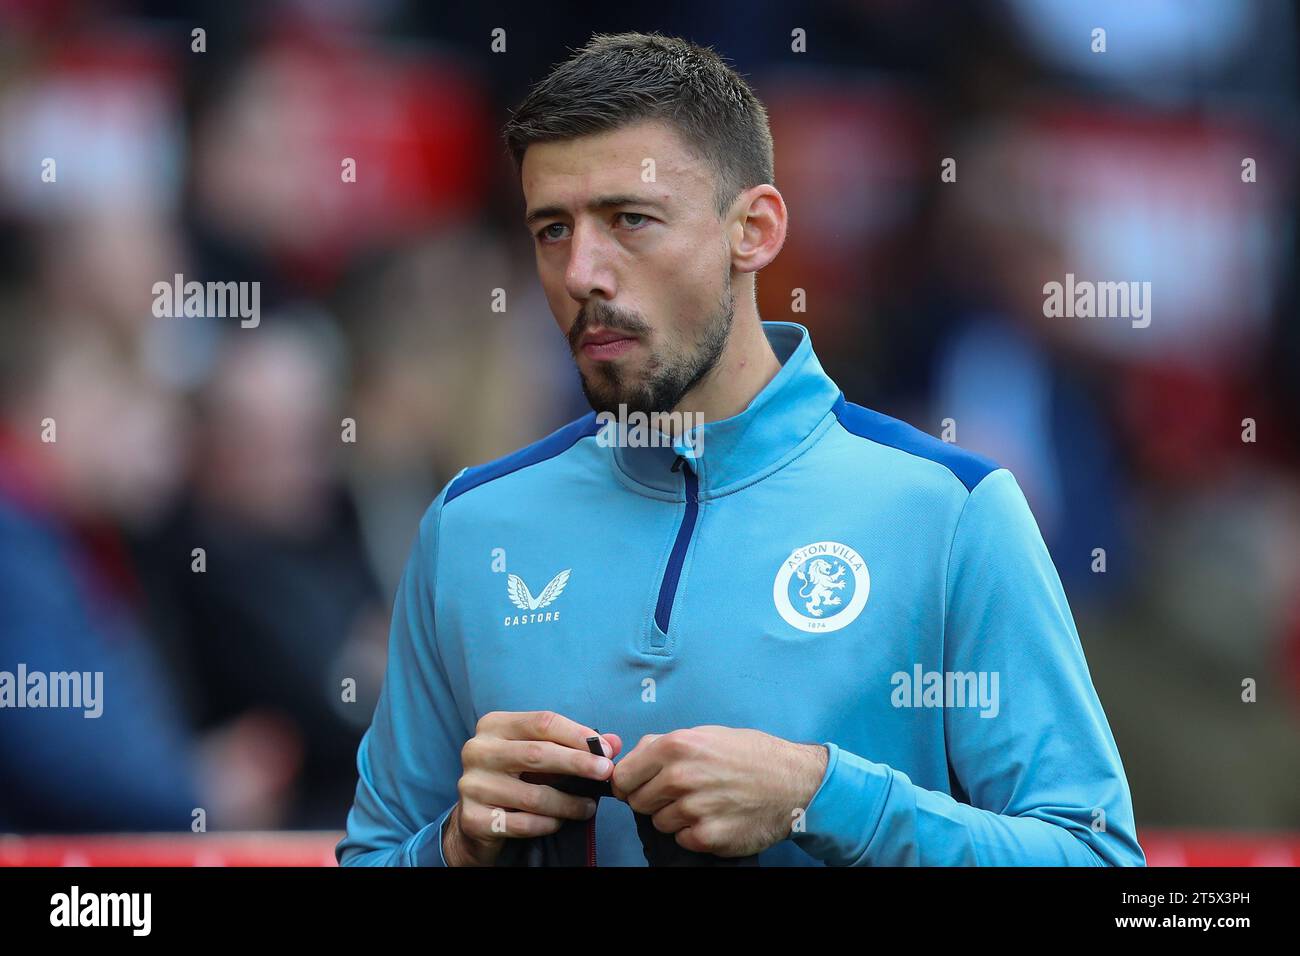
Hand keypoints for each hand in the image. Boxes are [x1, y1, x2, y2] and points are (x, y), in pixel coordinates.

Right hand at [443, 710, 622, 865]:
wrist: (476, 818)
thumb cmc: (515, 777)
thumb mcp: (540, 754)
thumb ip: (575, 745)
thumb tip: (614, 743)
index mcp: (493, 725)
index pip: (542, 722)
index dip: (577, 735)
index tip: (606, 750)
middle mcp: (477, 751)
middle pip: (537, 754)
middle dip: (578, 763)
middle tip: (606, 773)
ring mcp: (472, 785)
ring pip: (533, 795)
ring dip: (569, 803)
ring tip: (589, 806)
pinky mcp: (474, 819)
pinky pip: (523, 823)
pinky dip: (549, 823)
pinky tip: (560, 821)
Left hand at [609, 726, 826, 857]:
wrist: (793, 782)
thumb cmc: (751, 755)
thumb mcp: (706, 734)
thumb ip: (665, 744)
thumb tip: (632, 758)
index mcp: (676, 746)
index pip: (623, 777)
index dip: (629, 783)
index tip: (637, 786)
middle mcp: (680, 777)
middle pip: (637, 802)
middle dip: (652, 799)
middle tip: (679, 792)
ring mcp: (693, 809)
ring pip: (658, 822)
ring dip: (675, 816)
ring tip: (703, 802)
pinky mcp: (707, 837)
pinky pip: (681, 839)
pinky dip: (693, 832)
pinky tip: (715, 816)